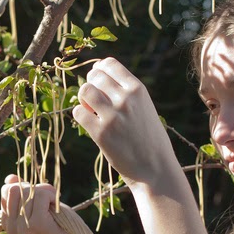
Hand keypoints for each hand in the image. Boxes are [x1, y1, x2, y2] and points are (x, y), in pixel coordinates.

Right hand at [0, 174, 84, 233]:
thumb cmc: (56, 221)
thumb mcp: (35, 203)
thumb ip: (21, 191)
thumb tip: (10, 177)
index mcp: (7, 223)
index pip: (6, 191)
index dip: (24, 188)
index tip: (38, 198)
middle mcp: (11, 227)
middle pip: (14, 189)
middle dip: (33, 188)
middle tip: (48, 198)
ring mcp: (22, 227)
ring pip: (28, 190)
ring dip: (44, 192)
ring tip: (52, 204)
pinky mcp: (36, 224)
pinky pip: (40, 195)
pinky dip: (51, 195)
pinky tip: (56, 206)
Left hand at [73, 58, 177, 184]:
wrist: (155, 169)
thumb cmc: (150, 139)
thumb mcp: (145, 108)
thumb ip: (126, 93)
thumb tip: (98, 77)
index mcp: (138, 90)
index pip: (110, 64)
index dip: (99, 70)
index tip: (97, 80)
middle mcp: (125, 99)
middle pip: (94, 77)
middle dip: (89, 84)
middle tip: (93, 99)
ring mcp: (112, 116)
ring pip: (84, 91)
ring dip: (83, 99)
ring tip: (90, 110)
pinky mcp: (101, 133)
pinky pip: (78, 112)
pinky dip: (80, 115)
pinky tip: (88, 123)